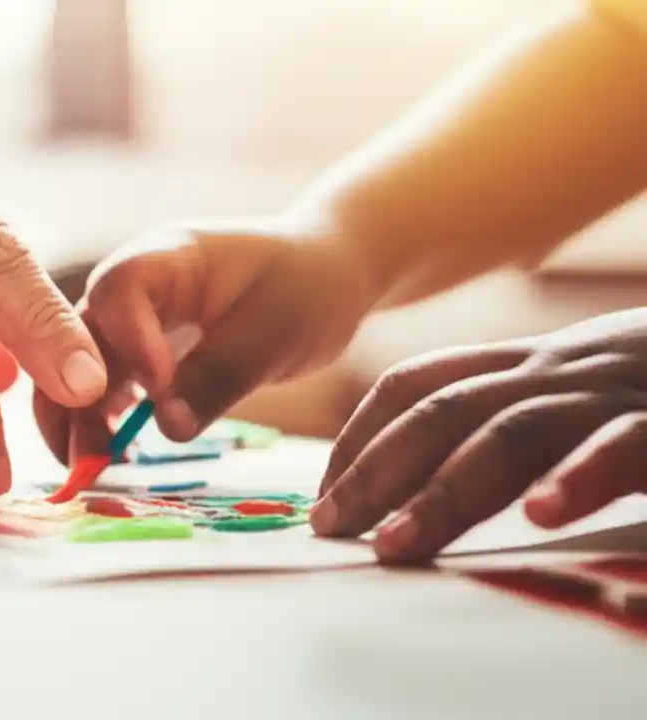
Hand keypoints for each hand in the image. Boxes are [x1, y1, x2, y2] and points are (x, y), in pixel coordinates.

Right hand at [34, 220, 376, 462]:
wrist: (323, 272)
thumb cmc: (306, 288)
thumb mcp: (273, 334)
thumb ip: (218, 377)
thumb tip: (167, 428)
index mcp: (166, 259)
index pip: (120, 290)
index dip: (128, 341)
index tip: (157, 391)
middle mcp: (134, 286)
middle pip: (81, 333)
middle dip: (72, 393)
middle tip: (82, 455)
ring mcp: (133, 318)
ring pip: (85, 365)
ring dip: (78, 415)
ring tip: (86, 467)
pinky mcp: (140, 349)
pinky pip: (108, 382)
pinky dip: (101, 418)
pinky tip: (108, 456)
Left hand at [313, 308, 646, 563]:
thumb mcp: (584, 402)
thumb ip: (515, 435)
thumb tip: (429, 491)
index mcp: (532, 366)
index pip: (419, 386)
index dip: (359, 437)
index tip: (322, 497)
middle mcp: (562, 370)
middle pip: (444, 410)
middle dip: (374, 470)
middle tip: (327, 527)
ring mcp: (616, 393)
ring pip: (512, 432)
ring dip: (443, 492)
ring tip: (394, 543)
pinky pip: (622, 445)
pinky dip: (579, 478)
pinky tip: (540, 514)